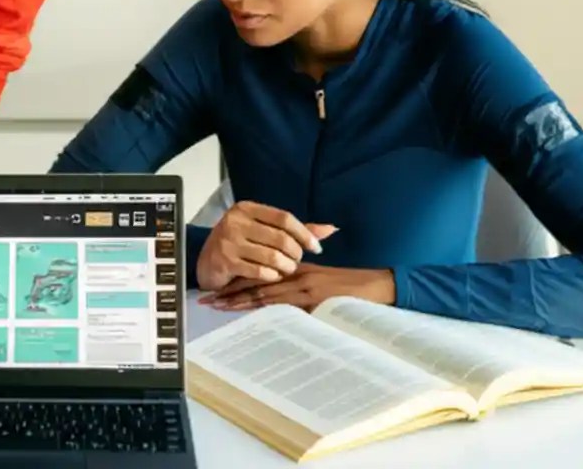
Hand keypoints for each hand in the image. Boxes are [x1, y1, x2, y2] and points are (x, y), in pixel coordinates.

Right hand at [195, 201, 338, 290]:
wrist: (206, 263)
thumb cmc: (240, 245)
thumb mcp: (263, 231)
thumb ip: (295, 230)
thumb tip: (331, 229)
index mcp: (247, 208)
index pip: (284, 218)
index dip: (304, 233)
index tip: (316, 248)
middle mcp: (236, 221)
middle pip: (280, 238)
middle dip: (295, 253)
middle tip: (296, 262)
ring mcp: (228, 241)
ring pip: (272, 256)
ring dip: (286, 267)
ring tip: (286, 270)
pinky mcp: (225, 261)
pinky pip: (260, 271)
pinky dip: (272, 276)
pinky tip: (273, 277)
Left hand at [200, 263, 396, 311]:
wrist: (376, 287)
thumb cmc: (349, 290)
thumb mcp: (321, 287)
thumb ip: (299, 292)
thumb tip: (278, 305)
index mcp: (296, 270)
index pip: (259, 274)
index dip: (237, 282)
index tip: (216, 290)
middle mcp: (295, 275)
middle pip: (255, 282)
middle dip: (229, 292)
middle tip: (206, 299)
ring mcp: (303, 286)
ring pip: (264, 292)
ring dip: (239, 300)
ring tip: (217, 306)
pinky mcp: (312, 298)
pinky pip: (284, 303)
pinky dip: (265, 308)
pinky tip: (248, 313)